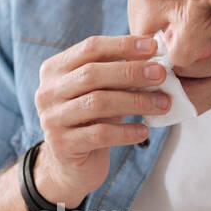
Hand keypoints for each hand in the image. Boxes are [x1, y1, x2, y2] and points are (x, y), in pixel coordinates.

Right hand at [32, 35, 170, 205]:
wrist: (71, 165)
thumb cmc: (91, 121)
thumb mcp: (101, 92)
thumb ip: (118, 73)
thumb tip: (156, 56)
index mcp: (54, 70)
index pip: (90, 48)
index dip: (122, 45)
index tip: (153, 46)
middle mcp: (47, 92)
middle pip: (92, 74)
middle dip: (131, 72)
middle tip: (161, 74)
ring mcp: (52, 119)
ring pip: (98, 103)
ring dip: (135, 101)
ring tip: (162, 104)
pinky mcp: (63, 145)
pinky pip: (100, 134)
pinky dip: (125, 132)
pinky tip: (144, 131)